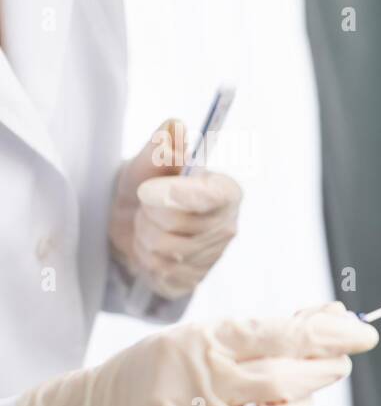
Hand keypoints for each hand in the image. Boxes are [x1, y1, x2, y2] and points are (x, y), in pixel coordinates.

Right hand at [17, 303, 378, 405]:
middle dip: (322, 371)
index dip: (329, 335)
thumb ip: (274, 331)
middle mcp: (193, 384)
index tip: (363, 333)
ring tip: (294, 404)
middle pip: (281, 381)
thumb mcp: (212, 337)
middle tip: (337, 365)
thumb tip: (338, 319)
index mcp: (202, 343)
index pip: (278, 335)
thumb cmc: (173, 370)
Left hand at [110, 119, 241, 299]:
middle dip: (151, 214)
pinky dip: (146, 260)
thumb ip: (160, 148)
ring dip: (145, 236)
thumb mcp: (143, 166)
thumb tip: (175, 125)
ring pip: (166, 249)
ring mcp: (212, 256)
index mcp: (225, 190)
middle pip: (180, 223)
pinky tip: (151, 249)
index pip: (213, 196)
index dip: (179, 194)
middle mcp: (226, 224)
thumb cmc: (142, 191)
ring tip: (148, 227)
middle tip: (147, 205)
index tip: (148, 190)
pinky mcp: (194, 279)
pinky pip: (161, 272)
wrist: (129, 229)